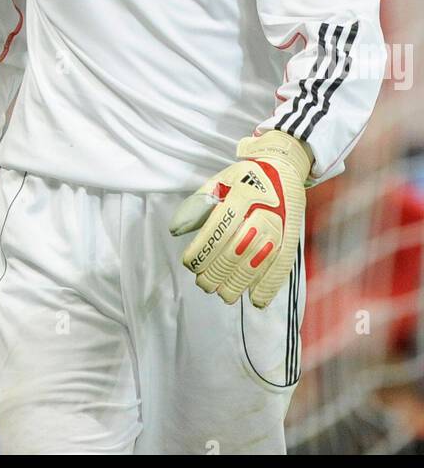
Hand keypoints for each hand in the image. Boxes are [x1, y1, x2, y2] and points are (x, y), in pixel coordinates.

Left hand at [169, 130, 311, 307]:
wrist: (284, 168)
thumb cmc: (245, 178)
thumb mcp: (219, 182)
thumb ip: (198, 205)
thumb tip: (176, 230)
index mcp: (243, 194)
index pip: (218, 229)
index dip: (202, 251)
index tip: (190, 264)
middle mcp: (264, 211)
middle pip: (237, 250)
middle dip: (216, 272)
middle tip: (203, 283)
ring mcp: (281, 227)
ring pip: (257, 263)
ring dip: (238, 284)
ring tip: (223, 294)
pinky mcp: (292, 239)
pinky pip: (282, 267)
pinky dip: (268, 286)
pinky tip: (255, 299)